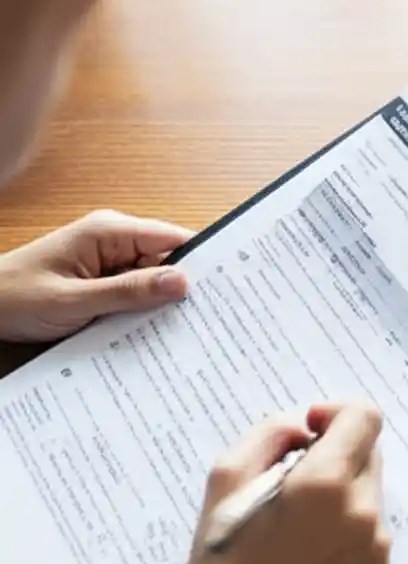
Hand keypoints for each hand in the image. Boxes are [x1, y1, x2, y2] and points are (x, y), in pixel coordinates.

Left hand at [0, 209, 193, 341]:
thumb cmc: (13, 298)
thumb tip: (182, 282)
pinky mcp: (102, 278)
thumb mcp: (73, 301)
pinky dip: (143, 310)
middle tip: (210, 320)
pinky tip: (153, 332)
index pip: (173, 238)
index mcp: (109, 231)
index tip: (230, 287)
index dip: (203, 260)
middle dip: (184, 288)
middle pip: (167, 260)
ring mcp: (107, 258)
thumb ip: (129, 292)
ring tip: (186, 332)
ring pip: (153, 279)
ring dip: (161, 303)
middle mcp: (113, 239)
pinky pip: (135, 291)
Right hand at [182, 402, 390, 563]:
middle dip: (333, 456)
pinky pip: (369, 532)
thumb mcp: (222, 490)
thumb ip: (267, 436)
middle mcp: (363, 515)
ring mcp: (377, 550)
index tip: (309, 427)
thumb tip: (303, 425)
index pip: (365, 416)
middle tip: (286, 485)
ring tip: (288, 531)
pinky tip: (304, 556)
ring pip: (367, 494)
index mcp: (325, 487)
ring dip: (337, 496)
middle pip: (368, 453)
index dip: (336, 412)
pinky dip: (343, 530)